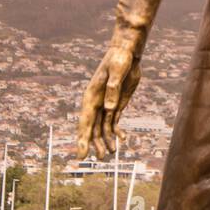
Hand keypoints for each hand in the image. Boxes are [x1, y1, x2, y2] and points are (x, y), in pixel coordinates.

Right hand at [76, 43, 141, 159]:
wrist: (127, 51)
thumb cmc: (119, 59)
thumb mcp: (117, 72)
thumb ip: (112, 89)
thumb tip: (109, 109)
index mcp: (91, 97)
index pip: (85, 122)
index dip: (83, 139)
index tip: (81, 155)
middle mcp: (96, 103)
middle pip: (92, 128)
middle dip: (94, 144)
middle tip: (100, 158)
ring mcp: (106, 103)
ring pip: (102, 127)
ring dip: (106, 140)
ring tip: (112, 153)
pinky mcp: (116, 103)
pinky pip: (113, 121)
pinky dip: (116, 131)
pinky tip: (123, 138)